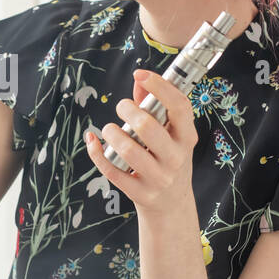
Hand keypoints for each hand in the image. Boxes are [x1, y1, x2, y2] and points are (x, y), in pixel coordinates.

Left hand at [84, 68, 198, 215]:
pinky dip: (96, 153)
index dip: (160, 86)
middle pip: (147, 126)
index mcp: (187, 138)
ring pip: (128, 150)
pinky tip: (92, 141)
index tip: (141, 74)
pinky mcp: (140, 193)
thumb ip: (155, 108)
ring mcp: (158, 178)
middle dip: (127, 110)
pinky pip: (112, 171)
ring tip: (109, 129)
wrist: (171, 205)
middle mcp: (176, 158)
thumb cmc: (168, 159)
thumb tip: (139, 80)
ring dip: (111, 132)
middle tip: (121, 107)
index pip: (179, 106)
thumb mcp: (171, 136)